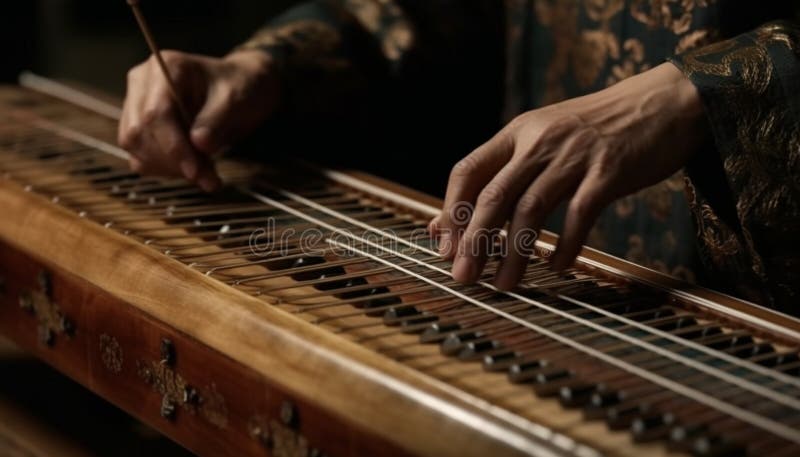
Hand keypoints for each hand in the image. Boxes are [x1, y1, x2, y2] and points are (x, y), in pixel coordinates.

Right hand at [118, 49, 279, 190]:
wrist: (240, 87)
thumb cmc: (239, 87)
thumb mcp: (236, 99)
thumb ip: (216, 120)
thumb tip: (199, 145)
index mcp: (166, 67)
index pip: (155, 113)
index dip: (173, 146)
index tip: (195, 171)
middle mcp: (143, 83)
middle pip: (139, 132)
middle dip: (172, 162)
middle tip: (207, 178)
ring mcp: (137, 104)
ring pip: (135, 147)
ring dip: (168, 168)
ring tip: (204, 172)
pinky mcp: (140, 127)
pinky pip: (139, 156)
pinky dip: (164, 169)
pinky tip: (191, 168)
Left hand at [430, 63, 707, 288]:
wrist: (663, 102)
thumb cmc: (597, 128)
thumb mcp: (545, 136)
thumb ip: (507, 170)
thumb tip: (463, 214)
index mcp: (517, 132)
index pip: (468, 171)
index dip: (451, 211)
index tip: (445, 247)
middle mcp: (539, 141)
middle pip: (493, 196)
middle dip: (474, 242)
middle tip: (463, 276)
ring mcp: (574, 156)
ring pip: (531, 211)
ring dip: (514, 253)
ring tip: (504, 285)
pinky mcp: (609, 172)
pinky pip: (579, 214)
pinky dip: (565, 245)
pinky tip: (556, 266)